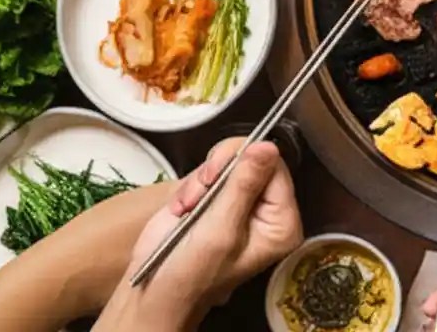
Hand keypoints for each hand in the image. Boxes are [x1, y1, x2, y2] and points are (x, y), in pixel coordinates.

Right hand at [95, 139, 302, 329]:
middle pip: (254, 159)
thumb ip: (244, 185)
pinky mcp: (219, 198)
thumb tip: (267, 147)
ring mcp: (243, 202)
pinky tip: (183, 209)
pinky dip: (192, 186)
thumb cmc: (191, 271)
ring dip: (201, 180)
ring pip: (229, 162)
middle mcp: (268, 211)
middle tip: (200, 192)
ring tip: (189, 207)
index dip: (247, 161)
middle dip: (220, 171)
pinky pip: (209, 172)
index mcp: (281, 224)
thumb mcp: (220, 229)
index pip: (276, 169)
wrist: (155, 288)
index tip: (217, 172)